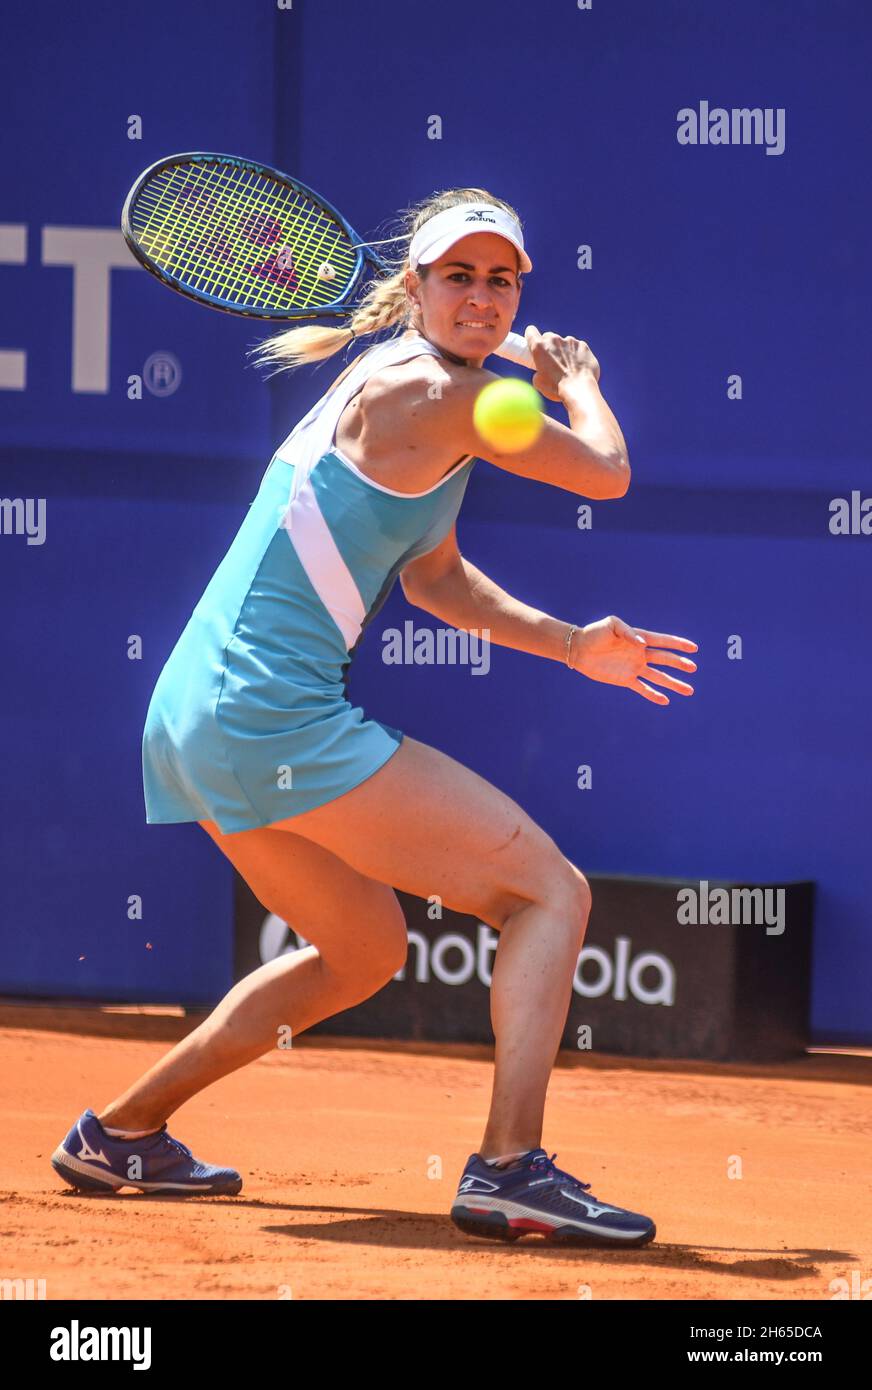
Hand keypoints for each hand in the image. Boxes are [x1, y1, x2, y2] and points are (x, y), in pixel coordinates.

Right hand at [524, 325, 600, 401]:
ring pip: (564, 343)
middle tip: (552, 361)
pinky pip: (578, 348)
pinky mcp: (583, 346)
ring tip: (568, 368)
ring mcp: (570, 341)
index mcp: (539, 347)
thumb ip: (538, 371)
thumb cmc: (556, 388)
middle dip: (549, 347)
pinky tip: (578, 368)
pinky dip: (577, 355)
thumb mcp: (538, 382)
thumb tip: (542, 371)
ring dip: (564, 352)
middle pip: (549, 337)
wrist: (579, 390)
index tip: (534, 343)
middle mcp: (554, 340)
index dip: (532, 337)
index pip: (531, 331)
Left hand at [569, 615, 697, 704]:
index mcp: (640, 638)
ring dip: (673, 683)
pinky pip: (643, 688)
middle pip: (665, 660)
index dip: (678, 644)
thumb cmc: (595, 632)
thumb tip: (643, 644)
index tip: (694, 648)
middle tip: (694, 668)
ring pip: (659, 677)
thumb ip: (628, 632)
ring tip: (689, 690)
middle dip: (680, 664)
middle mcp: (641, 654)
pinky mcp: (625, 679)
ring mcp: (634, 667)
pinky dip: (654, 695)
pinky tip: (666, 700)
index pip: (663, 642)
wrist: (579, 649)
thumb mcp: (612, 624)